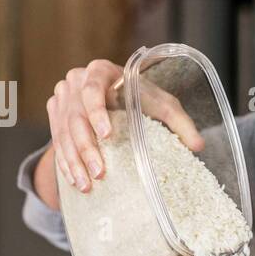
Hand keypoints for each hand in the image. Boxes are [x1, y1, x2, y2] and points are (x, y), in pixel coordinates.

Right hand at [44, 58, 204, 194]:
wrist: (115, 92)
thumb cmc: (141, 96)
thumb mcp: (163, 104)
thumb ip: (180, 122)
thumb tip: (199, 146)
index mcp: (100, 71)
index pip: (93, 88)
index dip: (97, 111)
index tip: (106, 135)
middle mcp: (76, 82)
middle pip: (76, 116)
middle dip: (86, 148)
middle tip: (99, 172)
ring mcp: (62, 99)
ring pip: (63, 132)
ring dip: (74, 161)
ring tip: (86, 185)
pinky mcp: (55, 116)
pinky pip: (56, 142)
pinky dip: (65, 163)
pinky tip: (75, 181)